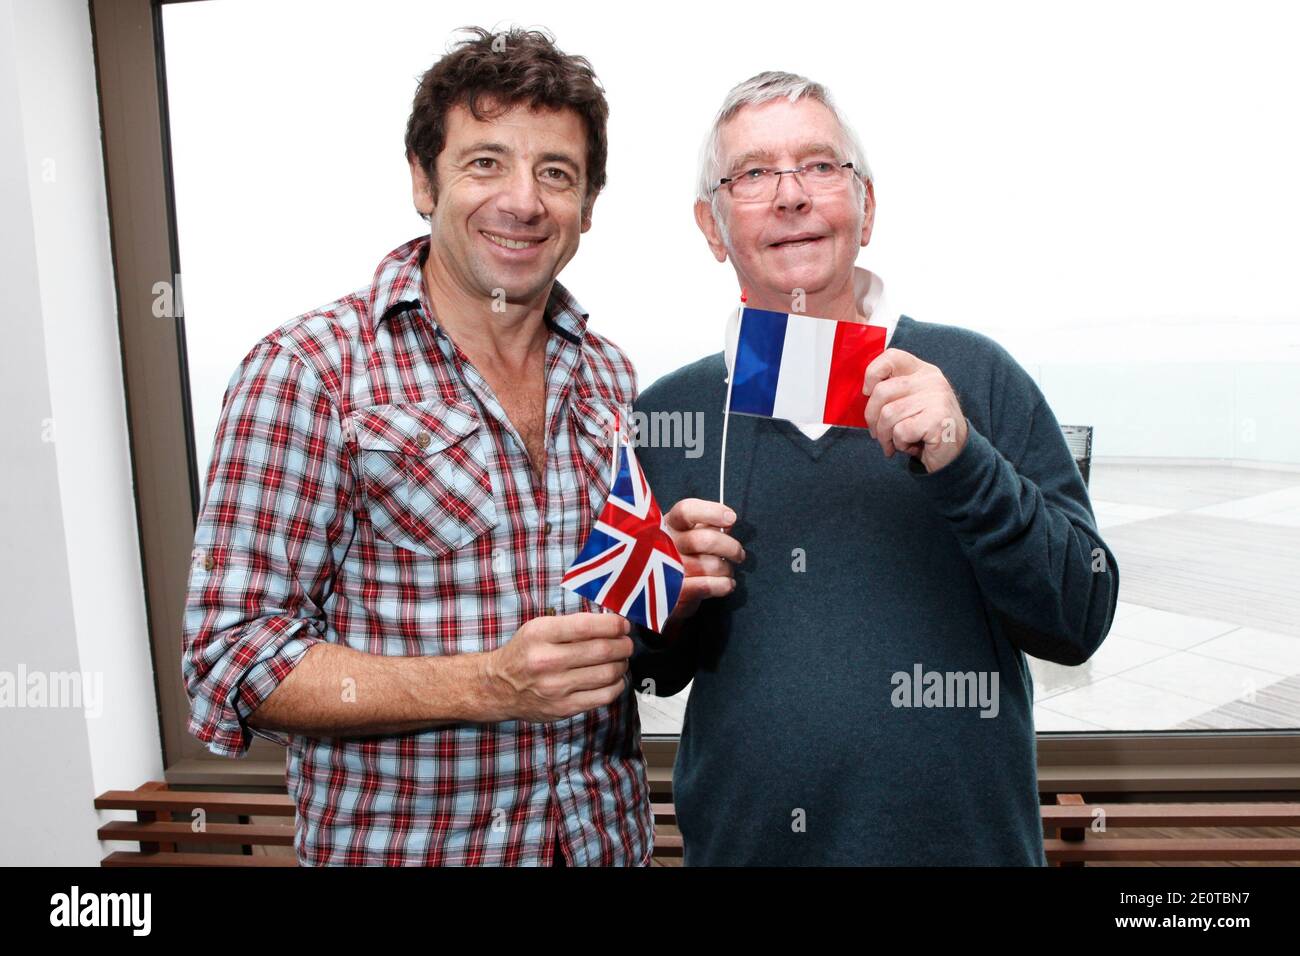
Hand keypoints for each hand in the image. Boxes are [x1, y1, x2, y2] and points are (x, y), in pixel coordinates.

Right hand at [481, 612, 633, 721]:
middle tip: (626, 642)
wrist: (498, 687)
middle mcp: (547, 660)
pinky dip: (617, 685)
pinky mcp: (564, 708)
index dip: (614, 625)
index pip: (588, 626)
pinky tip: (614, 678)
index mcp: (541, 634)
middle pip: (603, 650)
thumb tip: (611, 623)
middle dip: (623, 645)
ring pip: (608, 674)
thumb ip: (572, 624)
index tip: (623, 625)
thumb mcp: (538, 628)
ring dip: (622, 664)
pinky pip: (604, 696)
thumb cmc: (523, 653)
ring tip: (620, 659)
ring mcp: (556, 687)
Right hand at [663, 498, 744, 620]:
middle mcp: (664, 544)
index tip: (731, 518)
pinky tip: (727, 584)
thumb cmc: (682, 558)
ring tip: (726, 572)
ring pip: (711, 565)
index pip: (686, 511)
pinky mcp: (673, 594)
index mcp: (669, 525)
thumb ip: (709, 526)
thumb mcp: (690, 536)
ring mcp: (666, 570)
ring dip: (727, 570)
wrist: (662, 594)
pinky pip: (707, 586)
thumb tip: (729, 521)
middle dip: (730, 547)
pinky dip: (724, 585)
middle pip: (704, 539)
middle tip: (739, 554)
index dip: (711, 512)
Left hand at [863, 348, 967, 472]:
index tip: (868, 393)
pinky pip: (900, 431)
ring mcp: (937, 399)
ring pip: (888, 414)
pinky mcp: (937, 420)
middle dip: (872, 418)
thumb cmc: (924, 428)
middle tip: (877, 433)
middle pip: (881, 391)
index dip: (872, 374)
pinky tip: (910, 446)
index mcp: (923, 371)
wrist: (954, 453)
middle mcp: (932, 380)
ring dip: (885, 436)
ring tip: (894, 443)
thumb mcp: (909, 402)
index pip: (891, 357)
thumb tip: (865, 392)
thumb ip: (891, 391)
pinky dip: (899, 444)